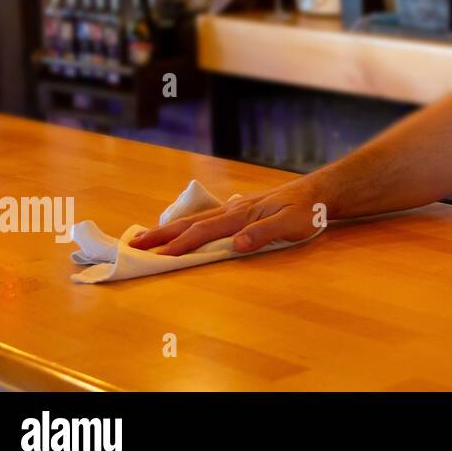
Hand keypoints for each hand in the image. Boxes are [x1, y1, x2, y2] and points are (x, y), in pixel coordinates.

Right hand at [128, 176, 326, 256]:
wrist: (318, 192)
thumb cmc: (306, 211)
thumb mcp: (291, 224)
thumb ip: (263, 234)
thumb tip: (236, 245)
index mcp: (241, 216)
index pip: (202, 233)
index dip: (178, 246)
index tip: (155, 258)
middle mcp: (233, 210)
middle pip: (191, 223)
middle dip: (162, 235)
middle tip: (133, 245)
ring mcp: (235, 208)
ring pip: (196, 219)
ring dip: (169, 228)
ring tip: (145, 236)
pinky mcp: (240, 210)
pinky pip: (206, 218)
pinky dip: (187, 223)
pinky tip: (179, 228)